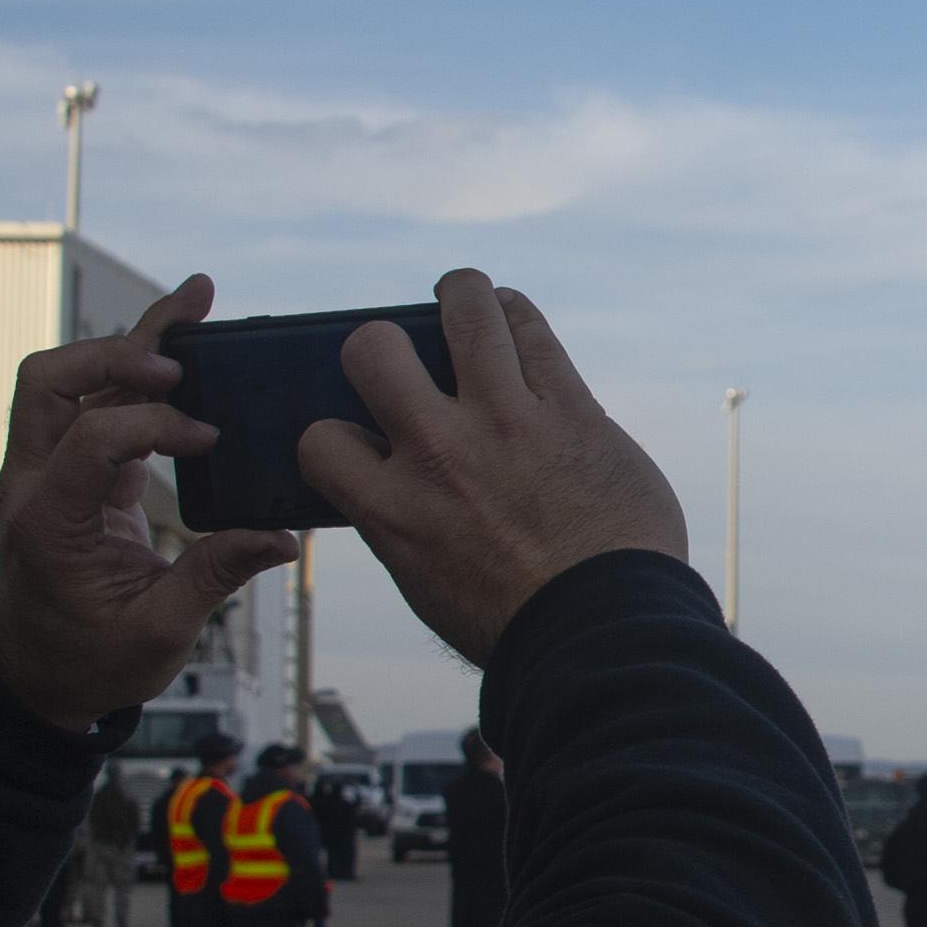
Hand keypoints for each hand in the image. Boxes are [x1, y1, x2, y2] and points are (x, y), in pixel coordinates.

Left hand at [0, 282, 300, 731]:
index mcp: (50, 522)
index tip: (208, 441)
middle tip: (183, 358)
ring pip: (69, 378)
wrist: (39, 678)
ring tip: (195, 303)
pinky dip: (136, 371)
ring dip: (128, 343)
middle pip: (51, 380)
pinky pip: (96, 402)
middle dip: (116, 354)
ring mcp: (47, 471)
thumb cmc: (89, 661)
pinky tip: (186, 345)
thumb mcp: (159, 631)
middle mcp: (35, 483)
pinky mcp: (73, 469)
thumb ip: (215, 575)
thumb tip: (281, 538)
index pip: (91, 439)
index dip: (154, 426)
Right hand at [297, 272, 690, 664]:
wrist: (606, 633)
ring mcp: (505, 423)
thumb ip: (406, 527)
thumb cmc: (520, 626)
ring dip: (458, 294)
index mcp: (391, 510)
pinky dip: (517, 313)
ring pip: (465, 309)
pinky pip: (534, 332)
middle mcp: (437, 453)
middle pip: (373, 350)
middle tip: (404, 355)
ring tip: (460, 297)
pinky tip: (513, 315)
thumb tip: (398, 497)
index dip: (336, 434)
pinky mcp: (569, 410)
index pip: (320, 439)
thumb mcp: (429, 586)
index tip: (364, 440)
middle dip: (380, 345)